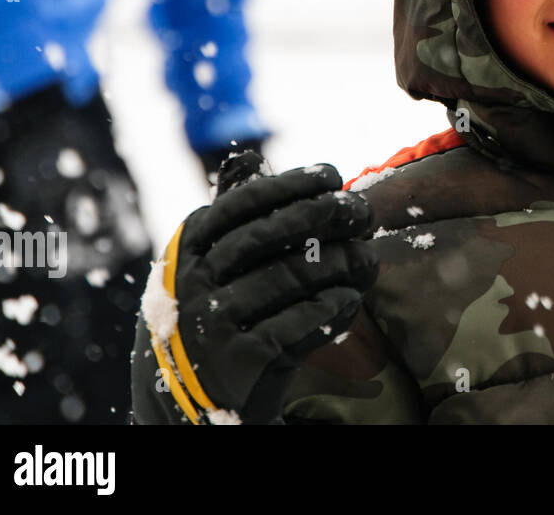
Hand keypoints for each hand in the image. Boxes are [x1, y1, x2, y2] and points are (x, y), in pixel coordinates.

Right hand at [144, 152, 378, 423]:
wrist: (190, 396)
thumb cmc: (215, 310)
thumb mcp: (210, 261)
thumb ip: (230, 212)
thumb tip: (247, 157)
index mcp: (187, 248)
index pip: (242, 203)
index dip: (291, 184)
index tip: (333, 175)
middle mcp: (192, 283)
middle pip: (270, 236)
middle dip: (324, 216)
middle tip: (362, 211)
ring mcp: (211, 325)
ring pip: (290, 279)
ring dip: (339, 263)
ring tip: (366, 258)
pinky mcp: (239, 363)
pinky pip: (298, 326)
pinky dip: (332, 308)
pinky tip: (351, 299)